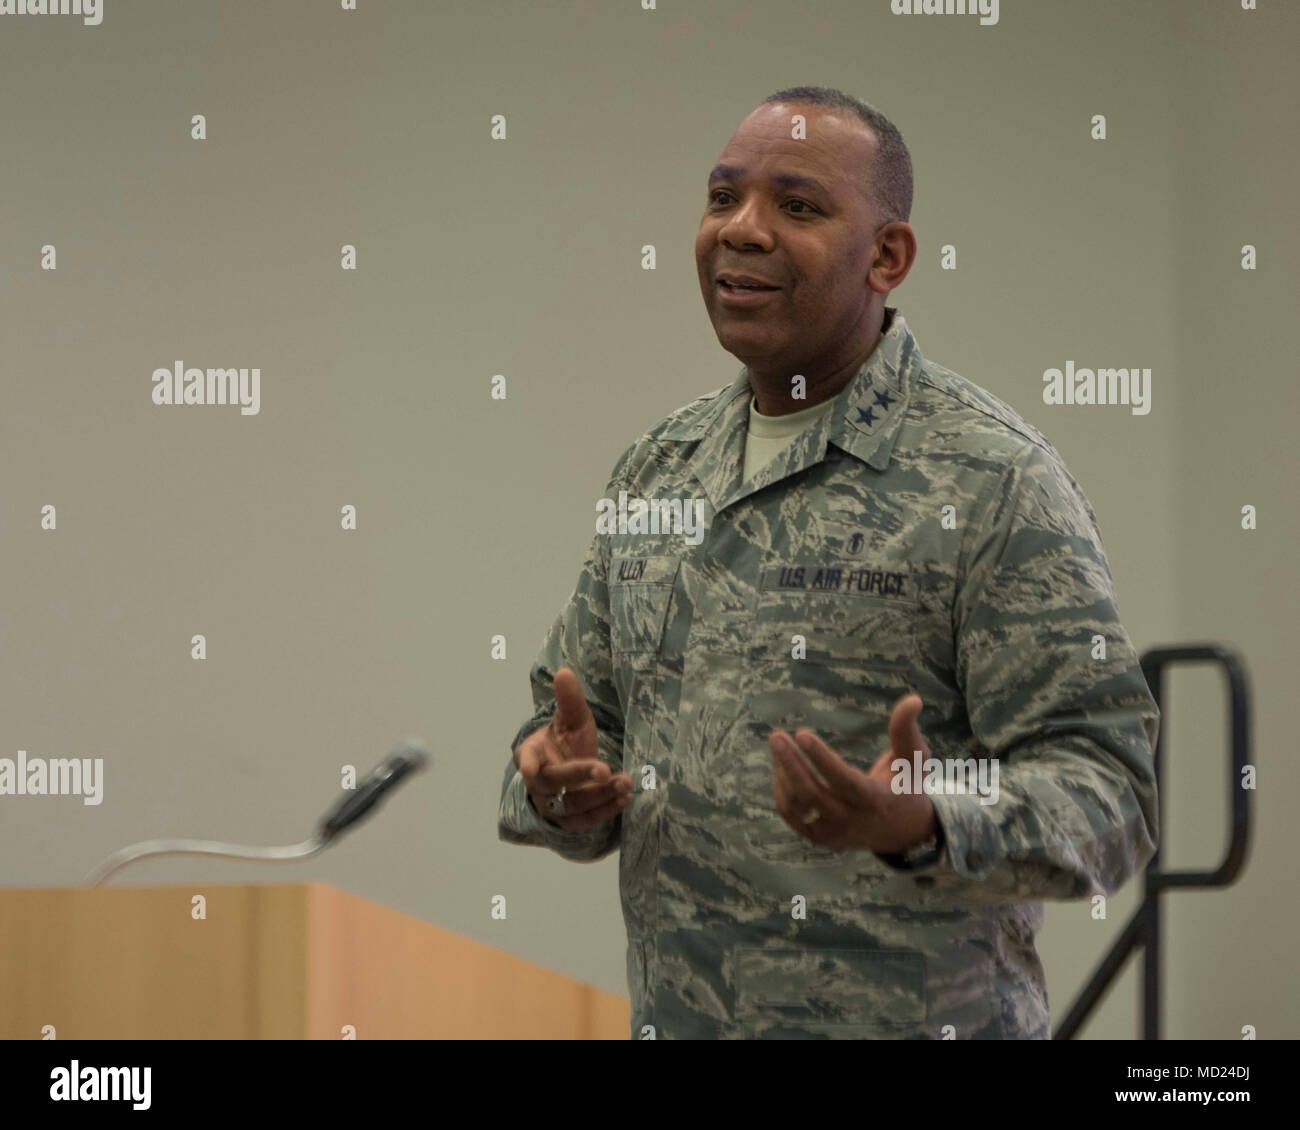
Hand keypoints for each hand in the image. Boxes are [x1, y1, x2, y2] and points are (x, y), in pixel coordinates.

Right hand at [514, 667, 633, 830]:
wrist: (567, 772)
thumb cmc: (566, 742)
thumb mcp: (571, 719)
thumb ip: (569, 700)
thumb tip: (565, 672)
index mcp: (531, 753)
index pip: (525, 757)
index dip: (526, 762)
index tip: (528, 767)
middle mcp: (538, 782)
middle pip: (556, 782)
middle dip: (580, 775)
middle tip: (605, 769)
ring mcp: (552, 805)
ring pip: (573, 804)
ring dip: (600, 795)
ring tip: (625, 783)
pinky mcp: (568, 821)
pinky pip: (585, 821)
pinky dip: (605, 811)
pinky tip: (625, 799)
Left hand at [769, 693, 937, 853]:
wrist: (904, 833)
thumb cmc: (907, 786)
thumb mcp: (914, 759)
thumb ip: (906, 730)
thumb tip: (914, 699)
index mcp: (877, 800)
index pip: (844, 781)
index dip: (822, 758)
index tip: (802, 733)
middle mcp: (854, 821)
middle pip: (813, 794)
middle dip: (791, 763)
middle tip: (776, 736)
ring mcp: (835, 833)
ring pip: (798, 806)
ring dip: (783, 773)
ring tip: (779, 746)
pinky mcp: (821, 839)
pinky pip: (792, 816)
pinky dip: (782, 791)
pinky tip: (782, 768)